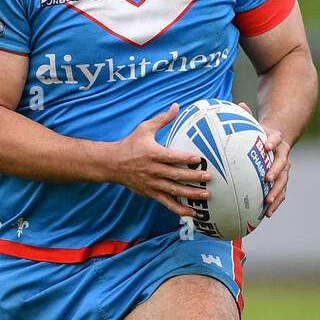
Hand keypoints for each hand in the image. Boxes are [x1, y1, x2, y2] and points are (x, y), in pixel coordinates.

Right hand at [108, 102, 212, 217]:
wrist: (111, 164)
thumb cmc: (130, 144)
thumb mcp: (144, 129)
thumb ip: (162, 120)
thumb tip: (177, 106)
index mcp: (152, 154)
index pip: (170, 157)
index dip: (184, 158)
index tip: (198, 159)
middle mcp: (152, 170)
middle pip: (175, 175)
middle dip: (193, 177)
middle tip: (209, 178)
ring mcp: (152, 183)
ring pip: (173, 190)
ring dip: (190, 194)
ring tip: (206, 195)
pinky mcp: (151, 193)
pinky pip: (167, 202)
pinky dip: (179, 209)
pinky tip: (193, 213)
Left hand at [236, 102, 289, 216]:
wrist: (277, 138)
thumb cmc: (259, 131)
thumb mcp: (253, 122)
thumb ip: (245, 115)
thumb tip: (237, 103)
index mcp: (274, 140)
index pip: (275, 139)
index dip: (271, 141)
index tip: (265, 145)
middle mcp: (282, 154)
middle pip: (282, 164)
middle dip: (276, 171)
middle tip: (267, 179)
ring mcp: (284, 168)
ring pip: (283, 181)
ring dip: (277, 192)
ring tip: (269, 203)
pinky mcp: (281, 178)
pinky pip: (280, 191)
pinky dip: (276, 202)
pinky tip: (267, 214)